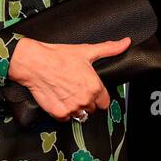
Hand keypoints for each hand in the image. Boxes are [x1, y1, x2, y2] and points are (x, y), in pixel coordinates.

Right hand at [6, 36, 129, 120]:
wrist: (35, 63)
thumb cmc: (59, 56)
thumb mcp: (87, 50)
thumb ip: (109, 49)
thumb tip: (125, 43)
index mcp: (95, 87)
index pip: (105, 102)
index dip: (99, 96)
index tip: (91, 90)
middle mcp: (85, 100)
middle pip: (92, 108)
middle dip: (87, 100)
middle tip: (76, 88)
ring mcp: (72, 108)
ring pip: (80, 114)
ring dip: (76, 107)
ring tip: (67, 93)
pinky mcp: (59, 113)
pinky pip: (65, 118)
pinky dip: (63, 111)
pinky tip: (59, 98)